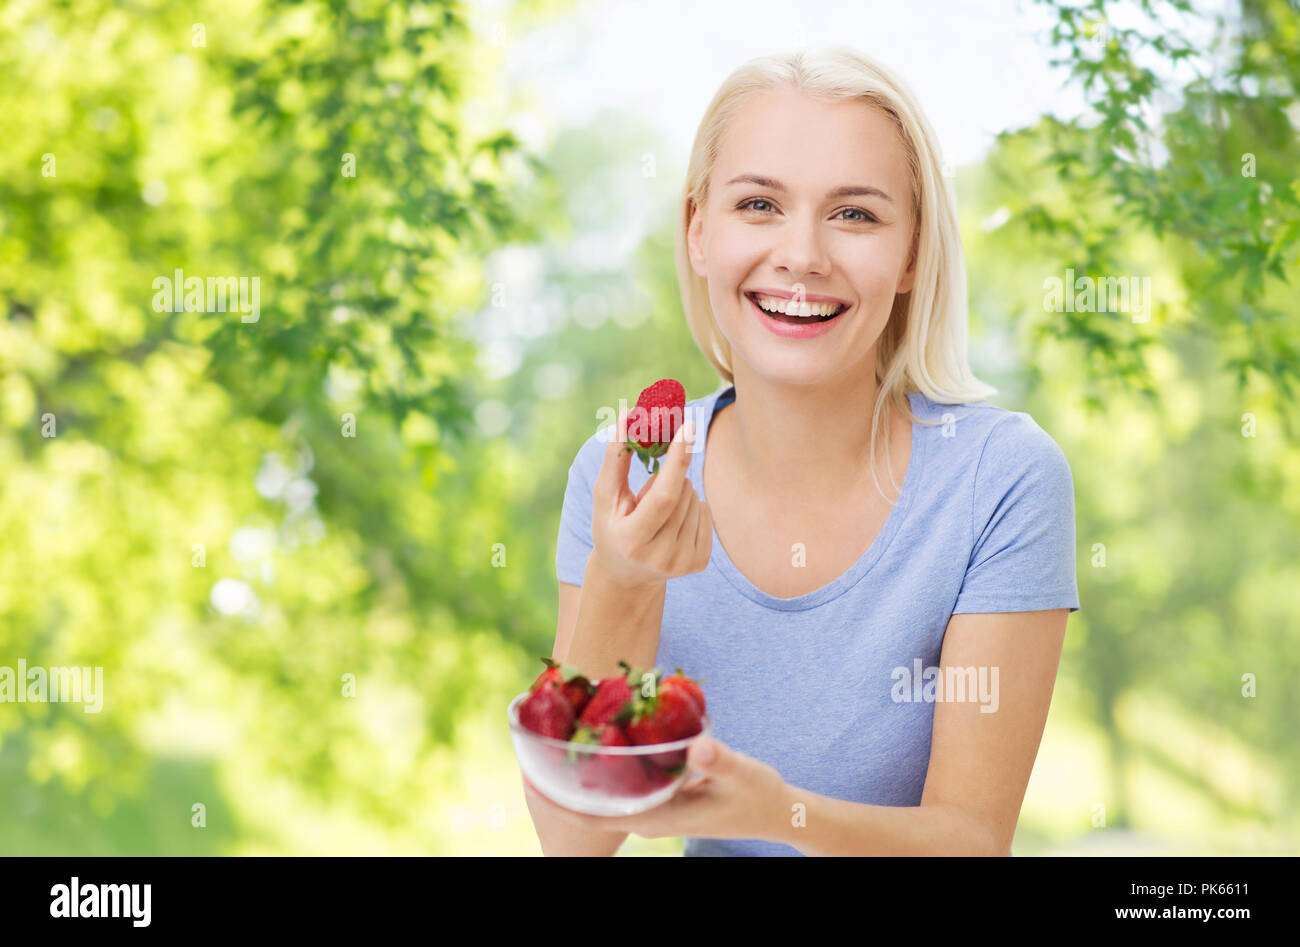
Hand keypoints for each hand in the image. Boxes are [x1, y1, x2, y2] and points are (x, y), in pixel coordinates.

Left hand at [520, 734, 789, 842]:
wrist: (776, 810)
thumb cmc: (759, 793)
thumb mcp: (743, 773)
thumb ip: (719, 760)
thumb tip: (696, 746)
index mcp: (659, 816)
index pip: (596, 816)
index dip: (560, 801)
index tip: (531, 777)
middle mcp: (649, 816)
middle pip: (590, 808)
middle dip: (558, 786)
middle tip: (528, 751)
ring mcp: (654, 808)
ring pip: (604, 797)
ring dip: (577, 777)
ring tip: (547, 743)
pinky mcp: (661, 797)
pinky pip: (620, 786)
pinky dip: (601, 769)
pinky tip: (591, 741)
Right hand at [589, 409, 711, 588]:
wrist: (626, 574)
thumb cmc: (611, 525)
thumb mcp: (604, 495)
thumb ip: (616, 457)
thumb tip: (629, 415)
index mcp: (632, 540)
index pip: (665, 496)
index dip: (677, 460)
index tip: (688, 427)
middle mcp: (660, 556)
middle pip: (683, 492)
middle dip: (670, 477)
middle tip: (648, 491)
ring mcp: (682, 563)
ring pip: (697, 499)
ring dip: (680, 492)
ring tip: (658, 512)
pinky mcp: (699, 563)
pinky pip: (707, 513)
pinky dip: (692, 507)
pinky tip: (673, 522)